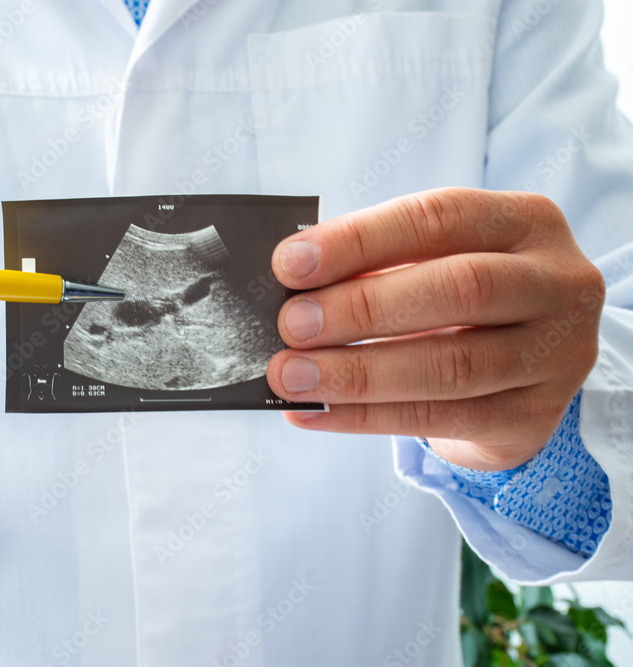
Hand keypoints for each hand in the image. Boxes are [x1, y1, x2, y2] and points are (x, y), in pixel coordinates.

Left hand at [265, 188, 605, 470]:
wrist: (519, 371)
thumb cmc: (455, 301)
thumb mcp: (430, 263)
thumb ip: (374, 265)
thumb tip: (292, 285)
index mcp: (524, 222)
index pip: (438, 218)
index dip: (359, 240)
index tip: (290, 264)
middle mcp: (557, 282)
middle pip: (459, 288)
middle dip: (363, 308)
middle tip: (292, 325)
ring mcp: (555, 354)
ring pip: (452, 366)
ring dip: (359, 373)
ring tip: (292, 376)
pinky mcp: (534, 416)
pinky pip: (443, 419)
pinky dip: (367, 417)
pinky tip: (314, 413)